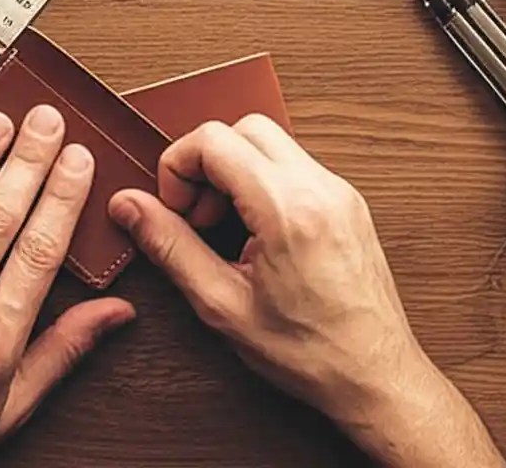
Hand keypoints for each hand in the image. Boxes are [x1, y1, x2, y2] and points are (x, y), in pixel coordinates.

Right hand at [108, 115, 503, 467]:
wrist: (375, 377)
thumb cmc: (309, 353)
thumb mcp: (222, 304)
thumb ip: (170, 246)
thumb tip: (130, 207)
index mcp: (287, 208)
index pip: (214, 139)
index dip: (177, 167)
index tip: (173, 208)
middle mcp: (320, 188)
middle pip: (243, 128)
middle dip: (206, 162)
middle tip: (197, 216)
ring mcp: (340, 193)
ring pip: (271, 143)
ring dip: (235, 172)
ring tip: (224, 229)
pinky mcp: (349, 204)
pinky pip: (295, 167)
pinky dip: (262, 185)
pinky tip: (253, 235)